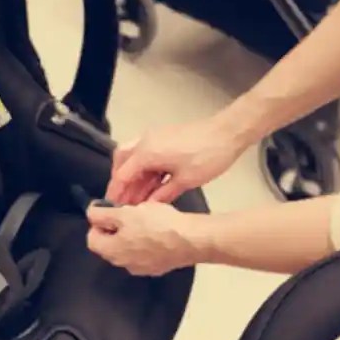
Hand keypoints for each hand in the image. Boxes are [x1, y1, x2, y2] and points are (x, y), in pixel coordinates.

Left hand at [85, 202, 206, 276]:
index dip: (97, 222)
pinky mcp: (159, 268)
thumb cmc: (157, 225)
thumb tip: (90, 213)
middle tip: (129, 213)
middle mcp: (123, 264)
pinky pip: (146, 253)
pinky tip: (159, 230)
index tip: (109, 211)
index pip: (92, 238)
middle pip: (110, 244)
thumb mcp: (124, 213)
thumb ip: (102, 214)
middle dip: (116, 228)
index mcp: (111, 251)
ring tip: (146, 219)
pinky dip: (148, 242)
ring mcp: (142, 268)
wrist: (191, 240)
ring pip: (129, 248)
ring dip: (132, 235)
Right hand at [107, 117, 251, 204]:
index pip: (122, 174)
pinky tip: (152, 184)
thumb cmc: (207, 157)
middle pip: (122, 161)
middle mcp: (145, 142)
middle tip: (123, 199)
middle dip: (120, 181)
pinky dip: (144, 168)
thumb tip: (147, 206)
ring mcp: (155, 138)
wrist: (228, 133)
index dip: (116, 192)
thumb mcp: (184, 181)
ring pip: (134, 156)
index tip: (111, 206)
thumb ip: (162, 195)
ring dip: (133, 175)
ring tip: (137, 196)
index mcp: (146, 153)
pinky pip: (146, 153)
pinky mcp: (165, 137)